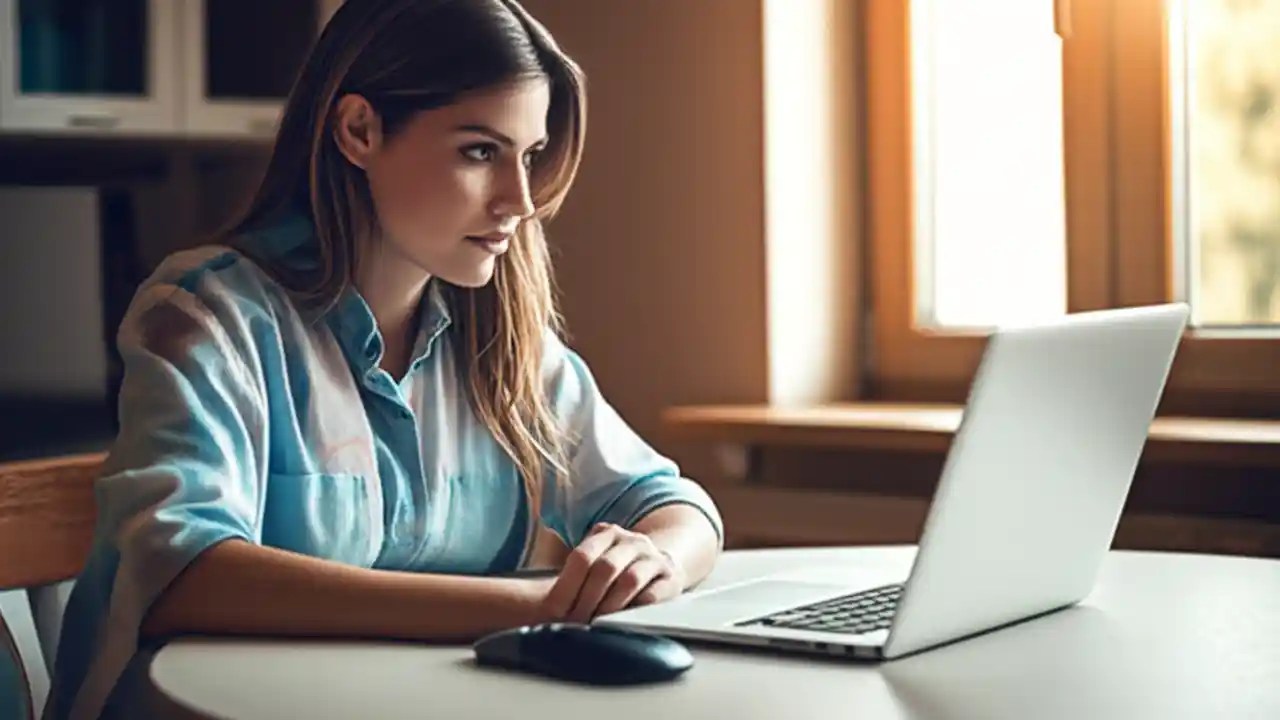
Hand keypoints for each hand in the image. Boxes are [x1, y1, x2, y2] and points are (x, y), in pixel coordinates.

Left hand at [541, 522, 685, 623]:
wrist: (658, 565)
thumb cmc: (616, 572)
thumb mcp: (596, 561)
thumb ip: (574, 576)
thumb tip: (541, 608)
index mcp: (606, 532)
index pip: (582, 557)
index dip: (567, 587)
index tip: (556, 612)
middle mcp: (631, 540)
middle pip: (604, 569)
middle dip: (587, 600)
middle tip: (575, 623)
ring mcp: (653, 557)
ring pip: (629, 581)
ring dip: (609, 607)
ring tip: (596, 625)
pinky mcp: (671, 578)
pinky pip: (653, 595)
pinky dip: (634, 610)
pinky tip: (621, 622)